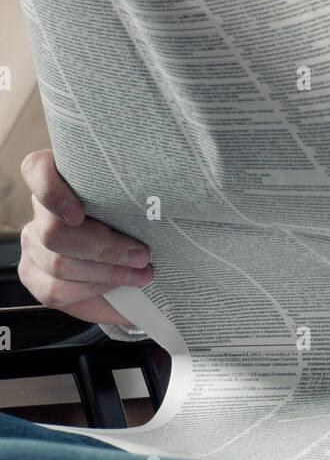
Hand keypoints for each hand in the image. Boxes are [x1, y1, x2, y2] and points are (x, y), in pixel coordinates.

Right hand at [17, 149, 152, 327]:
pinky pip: (56, 289)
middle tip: (141, 255)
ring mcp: (33, 242)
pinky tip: (116, 283)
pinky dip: (92, 289)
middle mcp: (41, 208)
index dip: (52, 192)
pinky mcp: (34, 274)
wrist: (125, 256)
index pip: (37, 170)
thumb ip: (135, 193)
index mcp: (60, 175)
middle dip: (102, 248)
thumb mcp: (135, 198)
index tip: (80, 214)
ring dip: (106, 272)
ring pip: (58, 263)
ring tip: (140, 273)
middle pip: (54, 231)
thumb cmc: (133, 218)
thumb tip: (164, 196)